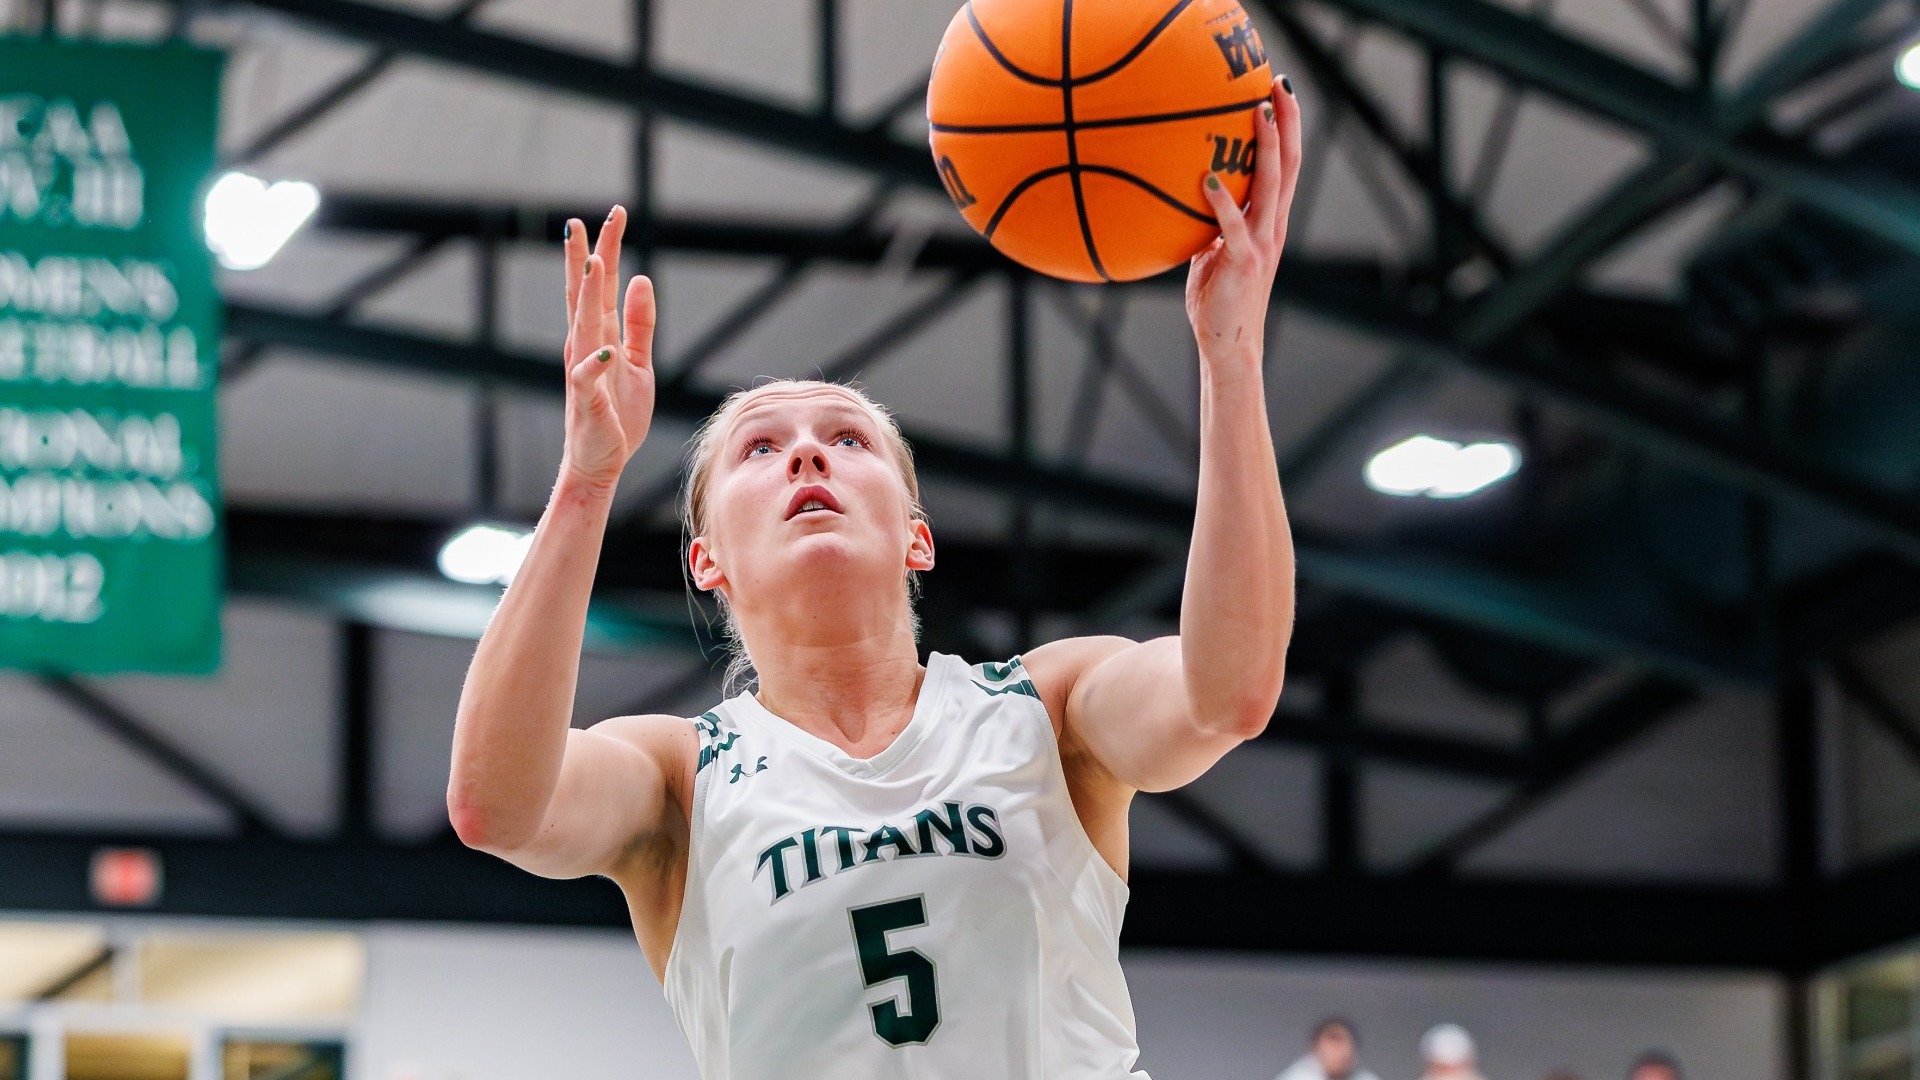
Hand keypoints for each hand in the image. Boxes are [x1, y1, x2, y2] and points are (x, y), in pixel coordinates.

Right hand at [561, 206, 656, 490]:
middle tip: (581, 220)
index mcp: (598, 336)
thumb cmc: (618, 412)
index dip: (607, 248)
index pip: (601, 285)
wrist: (602, 459)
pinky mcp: (588, 401)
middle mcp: (585, 347)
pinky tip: (606, 350)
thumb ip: (640, 324)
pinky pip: (587, 379)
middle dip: (585, 258)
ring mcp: (583, 371)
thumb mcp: (639, 362)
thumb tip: (642, 279)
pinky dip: (594, 364)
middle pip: (584, 296)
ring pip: (583, 327)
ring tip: (595, 264)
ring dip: (588, 297)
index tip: (614, 214)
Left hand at [1187, 78, 1300, 363]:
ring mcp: (1262, 244)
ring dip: (1267, 147)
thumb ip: (1209, 224)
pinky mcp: (1244, 263)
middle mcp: (1273, 227)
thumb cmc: (1217, 299)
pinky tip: (1208, 179)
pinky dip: (1222, 201)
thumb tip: (1184, 195)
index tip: (1277, 92)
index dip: (1286, 129)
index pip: (1285, 167)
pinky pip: (1233, 226)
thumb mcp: (1213, 252)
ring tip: (1259, 111)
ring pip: (1272, 186)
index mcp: (1270, 222)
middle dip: (1287, 122)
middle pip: (1289, 165)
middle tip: (1279, 84)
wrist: (1229, 344)